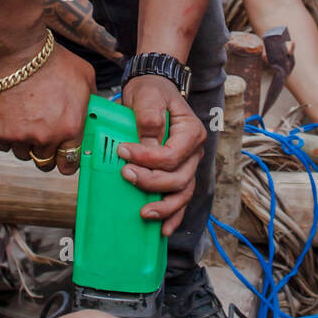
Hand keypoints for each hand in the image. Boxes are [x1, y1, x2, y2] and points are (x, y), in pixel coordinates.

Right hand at [0, 41, 94, 174]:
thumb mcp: (85, 78)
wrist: (19, 51)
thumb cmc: (53, 61)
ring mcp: (21, 136)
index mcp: (71, 128)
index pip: (70, 163)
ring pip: (23, 154)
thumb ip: (91, 100)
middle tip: (44, 139)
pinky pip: (4, 145)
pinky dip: (7, 137)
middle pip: (45, 162)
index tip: (64, 157)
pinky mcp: (0, 132)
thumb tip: (92, 110)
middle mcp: (47, 137)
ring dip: (26, 144)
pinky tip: (12, 120)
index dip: (67, 161)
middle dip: (46, 153)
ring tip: (27, 124)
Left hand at [119, 74, 206, 236]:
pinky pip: (180, 198)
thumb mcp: (148, 97)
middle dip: (150, 182)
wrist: (153, 88)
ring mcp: (188, 165)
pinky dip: (173, 216)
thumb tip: (147, 147)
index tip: (123, 153)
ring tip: (144, 213)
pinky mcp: (178, 174)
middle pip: (178, 178)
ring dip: (164, 206)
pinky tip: (163, 229)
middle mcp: (194, 152)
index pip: (172, 155)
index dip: (148, 159)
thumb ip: (149, 120)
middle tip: (125, 174)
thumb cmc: (152, 92)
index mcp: (191, 132)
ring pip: (182, 193)